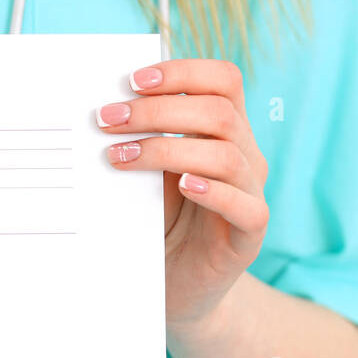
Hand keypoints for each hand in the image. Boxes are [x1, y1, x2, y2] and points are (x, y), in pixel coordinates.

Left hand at [96, 59, 269, 326]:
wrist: (179, 285)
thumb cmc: (163, 223)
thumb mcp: (150, 175)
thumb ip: (143, 142)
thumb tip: (105, 110)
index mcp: (226, 131)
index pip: (223, 81)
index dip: (183, 72)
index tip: (133, 80)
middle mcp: (245, 155)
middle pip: (218, 112)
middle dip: (157, 110)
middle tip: (109, 119)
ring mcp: (251, 192)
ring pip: (225, 155)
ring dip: (168, 149)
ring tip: (122, 157)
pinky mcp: (251, 232)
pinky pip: (244, 205)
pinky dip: (213, 192)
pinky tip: (183, 185)